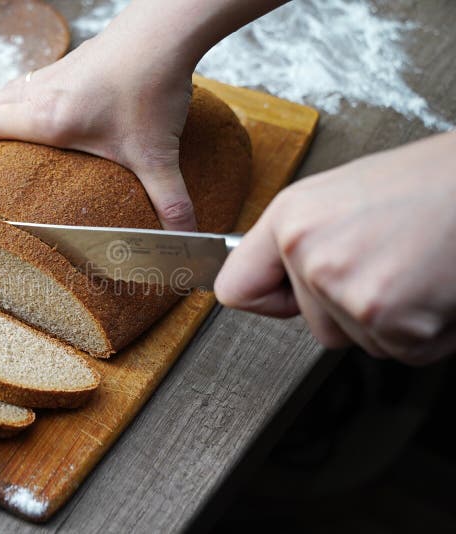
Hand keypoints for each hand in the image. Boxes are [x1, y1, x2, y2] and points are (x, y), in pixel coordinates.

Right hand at [0, 18, 198, 229]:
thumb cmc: (152, 85)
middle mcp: (42, 92)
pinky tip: (40, 117)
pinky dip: (19, 101)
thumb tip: (184, 238)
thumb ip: (169, 200)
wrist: (164, 33)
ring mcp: (55, 73)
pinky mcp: (71, 63)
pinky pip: (28, 83)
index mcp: (49, 118)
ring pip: (5, 91)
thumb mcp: (156, 154)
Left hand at [215, 131, 455, 364]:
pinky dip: (428, 332)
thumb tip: (278, 279)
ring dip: (392, 319)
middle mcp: (309, 253)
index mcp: (292, 218)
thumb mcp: (344, 195)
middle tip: (394, 261)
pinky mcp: (389, 320)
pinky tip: (438, 287)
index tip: (288, 296)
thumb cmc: (432, 185)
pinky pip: (402, 351)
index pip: (236, 289)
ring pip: (357, 340)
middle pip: (314, 325)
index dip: (269, 299)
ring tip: (419, 267)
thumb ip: (304, 240)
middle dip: (353, 308)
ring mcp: (346, 289)